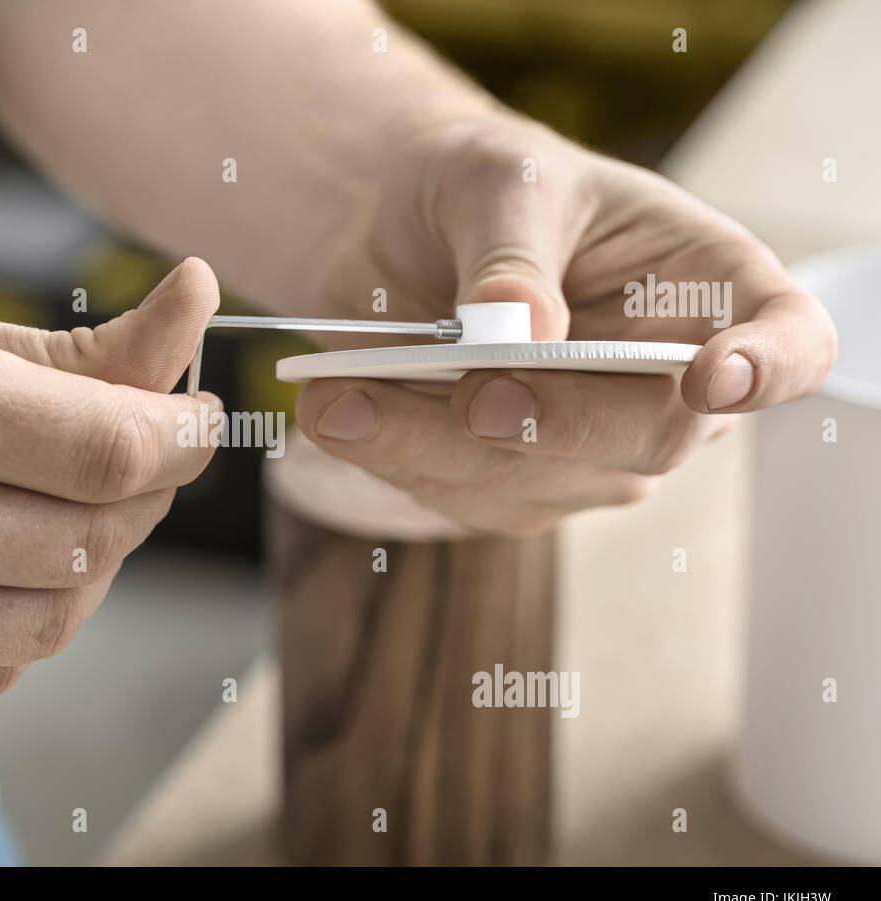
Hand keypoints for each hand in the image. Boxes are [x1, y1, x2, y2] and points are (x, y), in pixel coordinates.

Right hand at [0, 258, 220, 742]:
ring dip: (83, 565)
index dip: (184, 439)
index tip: (198, 423)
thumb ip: (57, 349)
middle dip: (138, 497)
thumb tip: (195, 312)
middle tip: (121, 458)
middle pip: (95, 541)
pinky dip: (11, 625)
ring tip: (41, 512)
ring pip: (53, 621)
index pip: (111, 450)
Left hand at [296, 114, 836, 533]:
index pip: (787, 348)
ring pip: (534, 484)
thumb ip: (513, 252)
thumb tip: (524, 331)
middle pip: (643, 440)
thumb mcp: (501, 180)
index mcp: (708, 293)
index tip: (714, 377)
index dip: (767, 371)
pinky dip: (393, 458)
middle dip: (550, 422)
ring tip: (337, 397)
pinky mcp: (508, 483)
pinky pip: (458, 495)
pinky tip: (337, 411)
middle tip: (468, 392)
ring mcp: (588, 450)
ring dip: (431, 448)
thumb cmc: (484, 186)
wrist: (405, 230)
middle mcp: (663, 389)